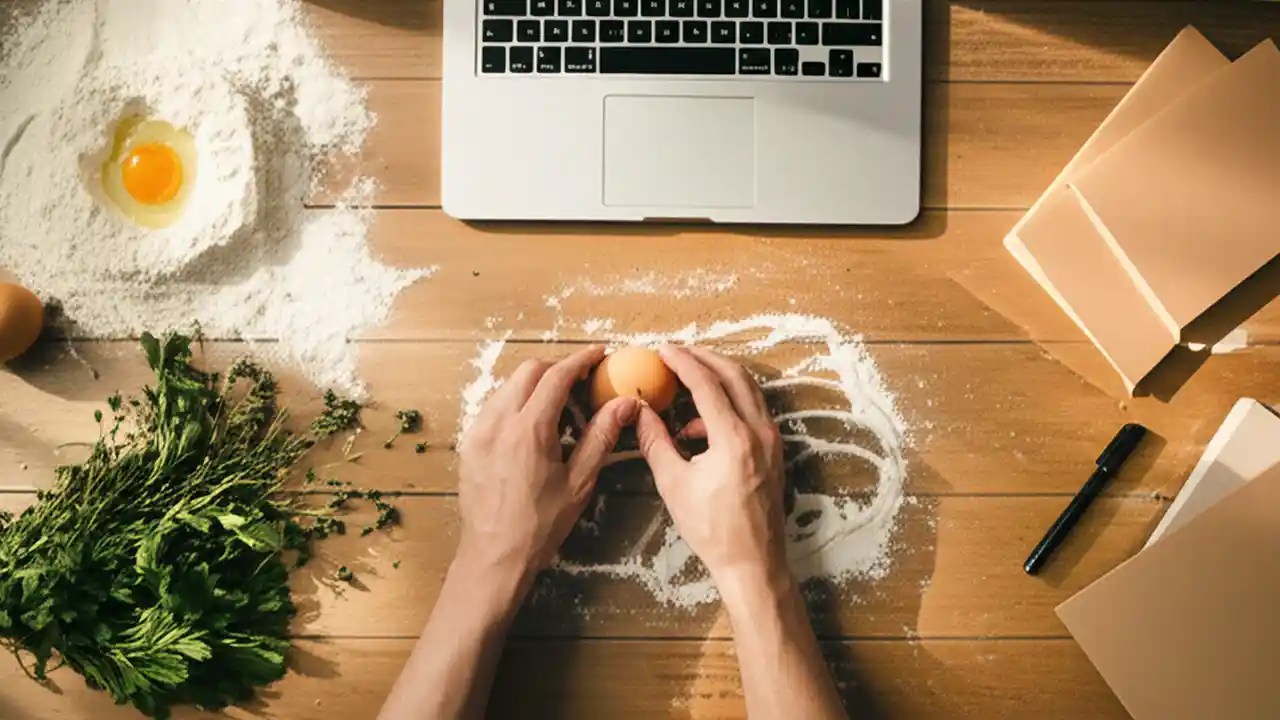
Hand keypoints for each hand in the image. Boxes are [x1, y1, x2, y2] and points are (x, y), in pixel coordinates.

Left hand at [456, 346, 639, 577]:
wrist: (494, 556)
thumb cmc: (541, 525)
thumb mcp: (579, 481)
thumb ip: (602, 436)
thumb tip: (626, 403)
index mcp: (528, 429)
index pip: (556, 376)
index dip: (580, 360)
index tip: (599, 355)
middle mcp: (498, 422)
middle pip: (528, 371)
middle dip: (557, 368)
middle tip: (582, 380)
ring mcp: (478, 431)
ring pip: (508, 386)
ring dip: (535, 384)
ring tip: (560, 405)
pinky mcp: (469, 444)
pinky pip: (494, 406)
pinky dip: (516, 402)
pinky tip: (533, 424)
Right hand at [636, 346, 788, 585]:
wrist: (753, 561)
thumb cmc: (712, 528)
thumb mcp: (673, 483)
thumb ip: (654, 440)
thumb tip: (637, 411)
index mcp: (733, 438)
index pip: (706, 383)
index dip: (682, 361)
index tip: (662, 350)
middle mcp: (759, 431)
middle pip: (734, 374)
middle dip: (704, 357)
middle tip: (677, 353)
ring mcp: (772, 439)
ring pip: (748, 389)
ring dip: (719, 375)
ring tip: (688, 377)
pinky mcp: (774, 449)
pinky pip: (753, 409)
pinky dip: (728, 401)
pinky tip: (700, 423)